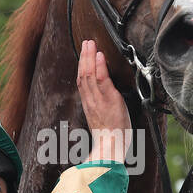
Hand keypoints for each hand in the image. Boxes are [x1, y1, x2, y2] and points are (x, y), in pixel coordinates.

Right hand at [76, 39, 130, 161]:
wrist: (110, 150)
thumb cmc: (110, 140)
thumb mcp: (103, 123)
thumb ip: (101, 112)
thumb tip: (104, 106)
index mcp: (89, 106)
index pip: (82, 83)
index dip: (82, 67)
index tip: (84, 55)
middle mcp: (91, 101)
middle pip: (83, 75)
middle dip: (84, 57)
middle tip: (85, 42)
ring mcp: (99, 100)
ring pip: (90, 74)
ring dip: (90, 57)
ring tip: (90, 44)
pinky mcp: (110, 101)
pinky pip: (102, 80)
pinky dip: (100, 66)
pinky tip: (100, 56)